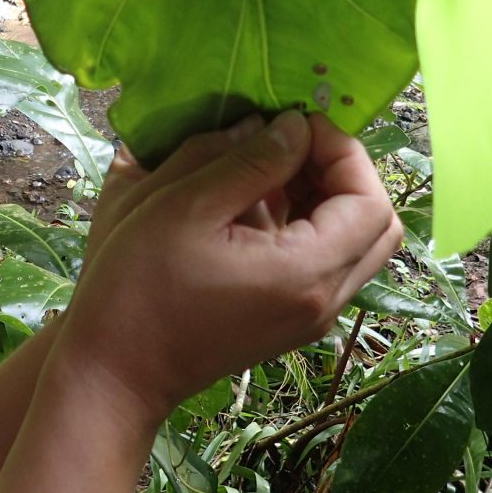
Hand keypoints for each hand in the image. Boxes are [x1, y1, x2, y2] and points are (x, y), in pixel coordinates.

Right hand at [52, 111, 401, 427]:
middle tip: (288, 143)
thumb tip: (292, 127)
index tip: (292, 122)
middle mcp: (324, 301)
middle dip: (342, 171)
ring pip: (353, 243)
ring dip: (324, 196)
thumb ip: (248, 161)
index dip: (342, 149)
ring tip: (266, 166)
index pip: (370, 200)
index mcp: (307, 273)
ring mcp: (309, 316)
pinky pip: (324, 262)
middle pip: (376, 224)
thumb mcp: (184, 206)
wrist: (115, 370)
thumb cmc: (138, 286)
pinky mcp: (289, 320)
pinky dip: (306, 224)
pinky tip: (252, 202)